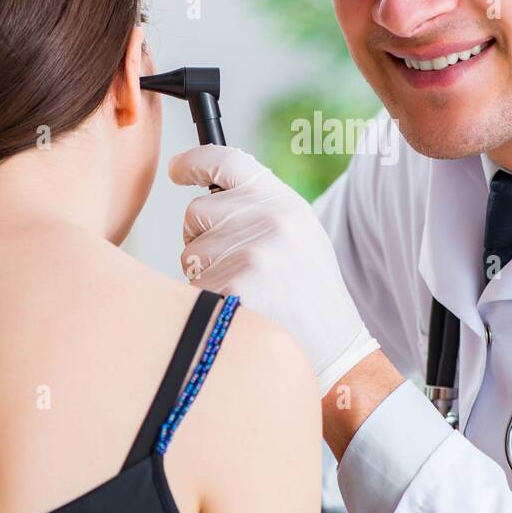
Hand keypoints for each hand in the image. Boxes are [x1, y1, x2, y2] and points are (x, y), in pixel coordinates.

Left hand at [169, 145, 378, 396]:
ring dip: (203, 274)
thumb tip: (206, 190)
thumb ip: (260, 208)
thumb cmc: (308, 294)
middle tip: (232, 263)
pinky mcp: (235, 289)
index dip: (194, 162)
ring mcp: (253, 255)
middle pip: (195, 211)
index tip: (177, 170)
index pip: (228, 161)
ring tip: (245, 292)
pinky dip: (207, 302)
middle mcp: (271, 221)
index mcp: (286, 204)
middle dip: (200, 236)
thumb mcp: (299, 236)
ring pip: (189, 253)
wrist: (334, 350)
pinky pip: (193, 287)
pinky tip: (239, 312)